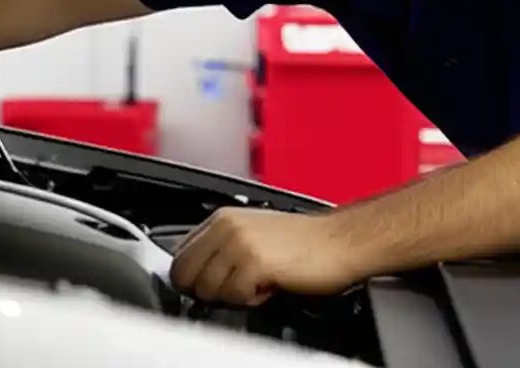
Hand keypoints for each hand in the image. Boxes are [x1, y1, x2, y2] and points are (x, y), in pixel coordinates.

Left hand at [169, 207, 357, 305]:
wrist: (340, 242)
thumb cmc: (304, 242)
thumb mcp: (252, 234)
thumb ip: (221, 247)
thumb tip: (196, 273)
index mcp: (221, 218)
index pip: (179, 255)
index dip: (194, 278)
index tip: (212, 284)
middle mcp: (225, 226)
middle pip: (185, 274)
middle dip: (207, 290)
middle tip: (236, 287)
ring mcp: (238, 243)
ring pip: (207, 289)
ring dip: (232, 295)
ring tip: (258, 283)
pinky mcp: (254, 262)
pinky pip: (233, 296)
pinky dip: (251, 300)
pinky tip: (269, 286)